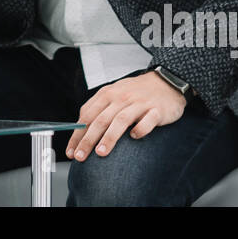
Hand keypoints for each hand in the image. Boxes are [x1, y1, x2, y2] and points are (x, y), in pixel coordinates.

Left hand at [66, 71, 186, 161]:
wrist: (166, 82)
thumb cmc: (135, 92)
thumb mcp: (113, 94)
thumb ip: (97, 109)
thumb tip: (79, 130)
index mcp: (107, 94)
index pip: (87, 115)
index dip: (77, 134)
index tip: (71, 151)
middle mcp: (121, 97)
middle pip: (101, 119)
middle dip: (88, 139)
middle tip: (80, 156)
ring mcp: (139, 103)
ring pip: (120, 120)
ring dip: (109, 137)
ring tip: (100, 153)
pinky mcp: (157, 110)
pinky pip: (147, 121)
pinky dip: (140, 129)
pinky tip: (135, 137)